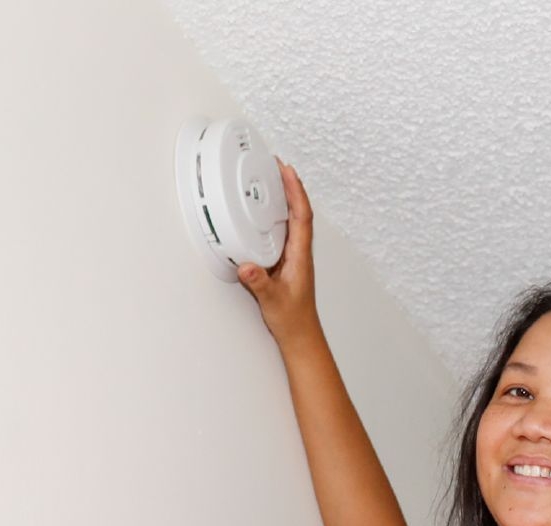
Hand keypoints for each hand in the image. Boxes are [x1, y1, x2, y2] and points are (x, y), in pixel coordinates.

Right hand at [235, 162, 318, 346]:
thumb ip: (259, 284)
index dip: (295, 191)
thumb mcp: (272, 300)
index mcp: (300, 255)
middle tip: (276, 165)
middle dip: (290, 185)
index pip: (301, 215)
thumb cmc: (292, 319)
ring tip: (272, 179)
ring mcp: (294, 256)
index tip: (286, 171)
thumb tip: (248, 267)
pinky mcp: (286, 261)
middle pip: (298, 210)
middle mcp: (299, 252)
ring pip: (292, 219)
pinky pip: (284, 230)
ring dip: (285, 197)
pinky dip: (277, 215)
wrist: (300, 335)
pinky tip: (265, 211)